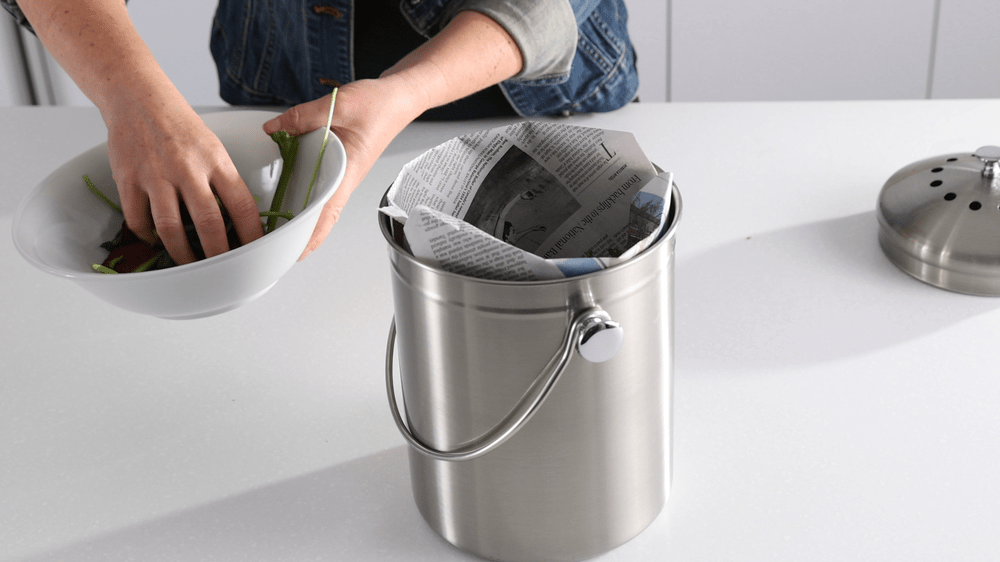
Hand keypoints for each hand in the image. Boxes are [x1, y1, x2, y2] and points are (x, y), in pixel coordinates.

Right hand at [105, 96, 263, 263]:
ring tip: (190, 264)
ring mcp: (156, 176)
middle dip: (218, 254)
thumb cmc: (180, 126)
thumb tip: (236, 220)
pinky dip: (149, 236)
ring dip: (182, 254)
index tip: (255, 251)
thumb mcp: (213, 148)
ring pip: (171, 228)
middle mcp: (187, 169)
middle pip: (209, 224)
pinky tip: (157, 240)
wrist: (138, 99)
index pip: (243, 205)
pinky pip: (139, 220)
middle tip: (222, 270)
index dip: (252, 234)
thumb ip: (223, 181)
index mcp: (216, 161)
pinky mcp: (128, 180)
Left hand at [262, 76, 424, 259]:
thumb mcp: (341, 105)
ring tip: (272, 224)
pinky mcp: (338, 161)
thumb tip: (273, 129)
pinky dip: (301, 188)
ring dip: (298, 212)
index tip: (294, 254)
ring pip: (317, 198)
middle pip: (320, 214)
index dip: (312, 237)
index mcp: (349, 172)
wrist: (398, 98)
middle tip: (272, 242)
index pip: (328, 213)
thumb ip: (305, 116)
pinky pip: (317, 180)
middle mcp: (345, 177)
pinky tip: (284, 188)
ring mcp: (341, 172)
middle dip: (299, 232)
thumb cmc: (380, 106)